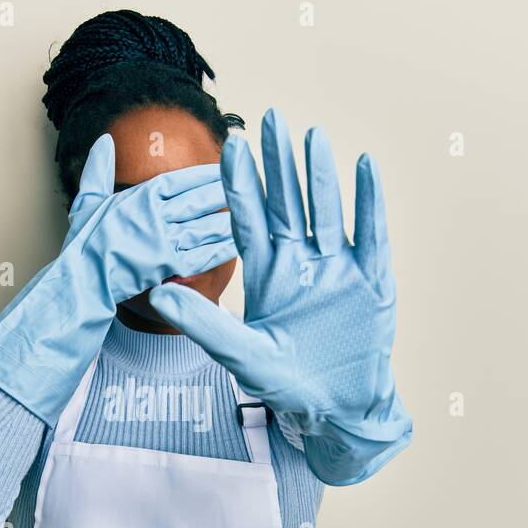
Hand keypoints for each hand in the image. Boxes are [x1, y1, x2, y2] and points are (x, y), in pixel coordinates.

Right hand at [0, 134, 235, 424]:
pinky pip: (200, 254)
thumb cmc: (81, 251)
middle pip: (197, 198)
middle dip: (227, 190)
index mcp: (135, 199)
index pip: (178, 181)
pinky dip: (221, 246)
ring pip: (204, 224)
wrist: (76, 289)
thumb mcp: (86, 204)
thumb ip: (97, 172)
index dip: (204, 174)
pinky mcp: (164, 267)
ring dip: (233, 217)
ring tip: (258, 211)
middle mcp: (149, 216)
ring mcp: (158, 241)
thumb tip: (103, 141)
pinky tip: (243, 241)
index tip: (227, 168)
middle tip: (256, 183)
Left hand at [148, 109, 411, 484]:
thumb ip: (204, 323)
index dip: (241, 184)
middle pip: (288, 203)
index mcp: (267, 274)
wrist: (336, 409)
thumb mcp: (241, 354)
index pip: (250, 219)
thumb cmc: (286, 384)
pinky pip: (371, 233)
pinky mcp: (371, 279)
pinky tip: (364, 166)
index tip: (230, 145)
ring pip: (326, 210)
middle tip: (269, 117)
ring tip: (313, 135)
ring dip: (320, 174)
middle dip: (279, 162)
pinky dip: (369, 200)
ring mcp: (337, 267)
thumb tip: (157, 295)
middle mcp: (300, 263)